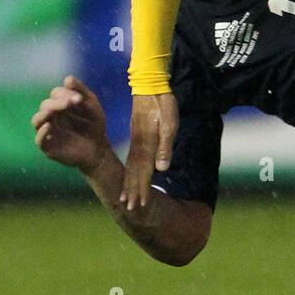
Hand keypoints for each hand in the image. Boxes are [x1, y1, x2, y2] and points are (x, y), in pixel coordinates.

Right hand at [32, 75, 110, 172]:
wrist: (98, 148)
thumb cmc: (93, 124)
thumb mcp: (91, 105)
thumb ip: (81, 91)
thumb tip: (67, 78)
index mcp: (59, 105)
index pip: (55, 94)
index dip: (65, 93)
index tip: (79, 99)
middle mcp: (51, 117)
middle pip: (45, 105)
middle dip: (56, 103)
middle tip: (69, 103)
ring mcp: (48, 132)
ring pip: (37, 120)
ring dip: (43, 114)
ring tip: (51, 111)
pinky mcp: (49, 147)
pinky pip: (39, 140)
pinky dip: (42, 133)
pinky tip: (49, 125)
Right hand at [123, 92, 178, 209]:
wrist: (150, 84)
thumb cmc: (163, 103)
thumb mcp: (170, 123)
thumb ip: (165, 147)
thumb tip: (161, 170)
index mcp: (147, 144)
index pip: (144, 173)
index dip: (142, 189)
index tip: (139, 206)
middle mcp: (139, 145)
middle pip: (134, 173)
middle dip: (133, 191)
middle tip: (130, 209)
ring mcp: (137, 140)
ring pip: (131, 166)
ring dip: (129, 183)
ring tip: (124, 198)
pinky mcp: (137, 135)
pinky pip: (131, 158)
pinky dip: (129, 170)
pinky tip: (129, 175)